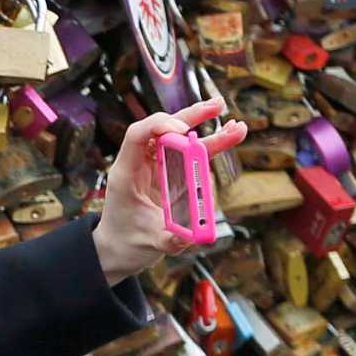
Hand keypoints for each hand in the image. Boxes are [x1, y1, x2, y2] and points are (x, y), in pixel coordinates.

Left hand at [92, 95, 247, 284]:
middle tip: (218, 106)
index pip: (137, 136)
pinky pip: (189, 157)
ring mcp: (155, 168)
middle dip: (192, 117)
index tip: (183, 131)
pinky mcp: (168, 176)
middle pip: (165, 130)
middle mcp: (140, 165)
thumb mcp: (148, 244)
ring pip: (182, 142)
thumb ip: (171, 240)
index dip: (158, 126)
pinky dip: (209, 149)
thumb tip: (194, 234)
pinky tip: (229, 139)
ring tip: (238, 128)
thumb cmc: (126, 244)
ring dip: (210, 134)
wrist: (118, 250)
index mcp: (126, 174)